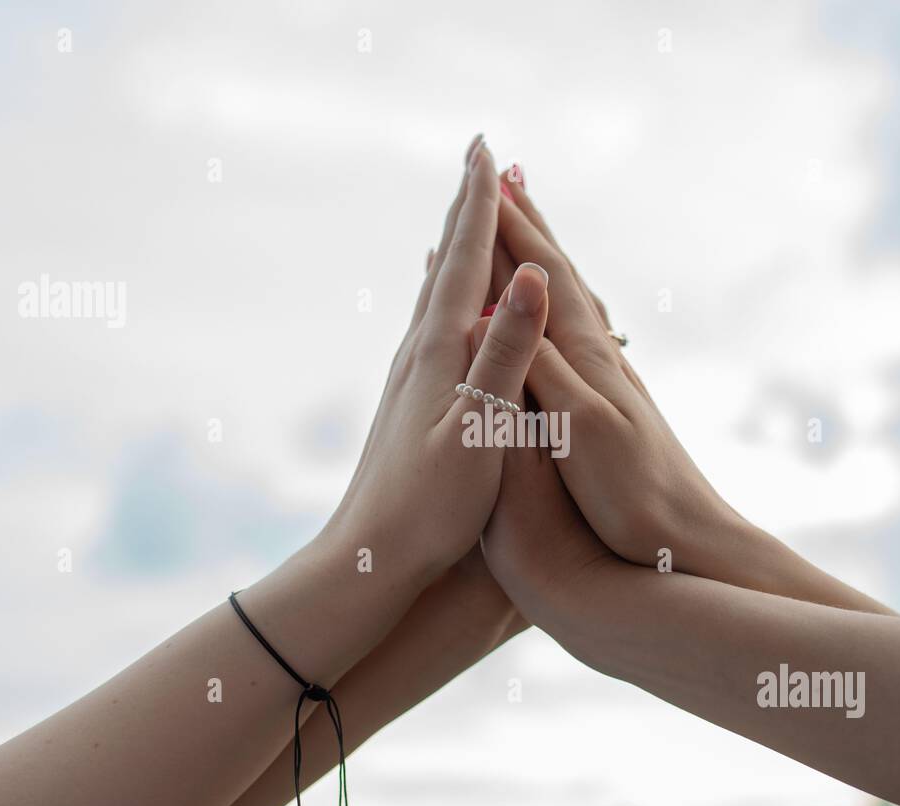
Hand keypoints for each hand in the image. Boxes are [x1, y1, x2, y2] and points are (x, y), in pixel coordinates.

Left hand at [320, 137, 550, 584]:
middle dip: (466, 206)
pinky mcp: (409, 402)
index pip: (466, 260)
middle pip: (447, 262)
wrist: (368, 561)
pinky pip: (431, 325)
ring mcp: (409, 377)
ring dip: (455, 244)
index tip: (491, 150)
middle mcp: (419, 353)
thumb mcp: (479, 428)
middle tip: (479, 154)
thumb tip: (531, 276)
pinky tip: (438, 301)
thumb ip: (505, 352)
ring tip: (465, 212)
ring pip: (437, 290)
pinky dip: (444, 293)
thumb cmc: (429, 508)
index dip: (482, 205)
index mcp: (439, 352)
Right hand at [489, 173, 760, 588]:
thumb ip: (542, 367)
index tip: (482, 178)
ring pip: (567, 302)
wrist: (684, 544)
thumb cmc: (631, 496)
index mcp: (586, 357)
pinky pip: (571, 338)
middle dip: (528, 225)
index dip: (512, 228)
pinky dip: (552, 310)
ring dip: (542, 261)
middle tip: (503, 175)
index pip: (542, 275)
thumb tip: (502, 305)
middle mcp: (598, 358)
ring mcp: (605, 381)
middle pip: (558, 275)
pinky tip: (555, 317)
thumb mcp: (580, 430)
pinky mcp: (605, 409)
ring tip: (525, 228)